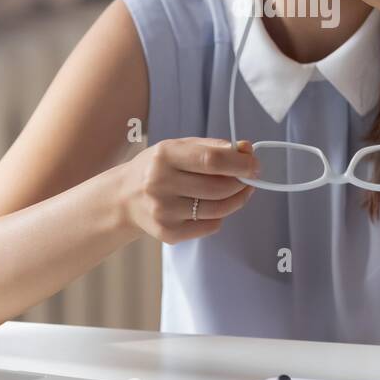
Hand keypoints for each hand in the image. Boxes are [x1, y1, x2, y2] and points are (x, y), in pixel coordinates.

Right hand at [115, 138, 258, 243]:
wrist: (124, 198)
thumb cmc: (159, 168)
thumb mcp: (179, 147)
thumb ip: (213, 146)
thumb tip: (246, 149)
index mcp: (165, 155)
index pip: (212, 160)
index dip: (240, 163)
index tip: (255, 164)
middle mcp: (160, 183)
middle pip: (218, 187)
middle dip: (241, 183)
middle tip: (249, 178)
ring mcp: (163, 211)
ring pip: (218, 209)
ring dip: (237, 200)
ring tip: (239, 191)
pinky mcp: (167, 233)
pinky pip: (210, 226)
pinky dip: (219, 216)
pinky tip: (213, 206)